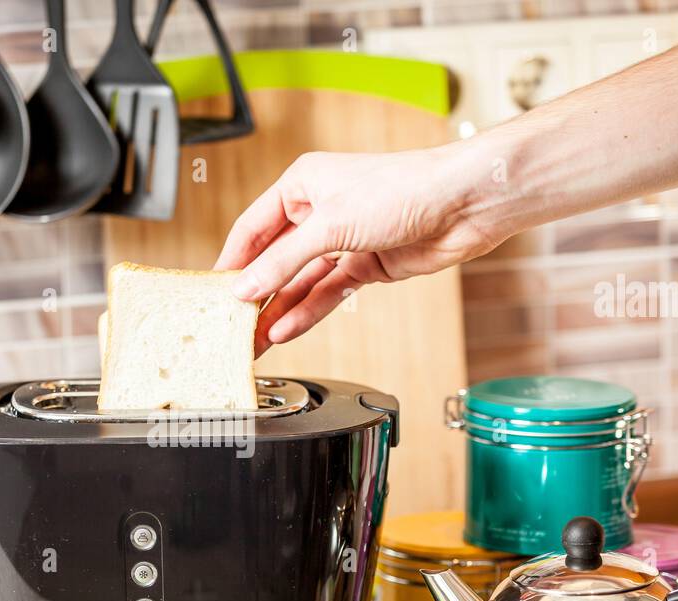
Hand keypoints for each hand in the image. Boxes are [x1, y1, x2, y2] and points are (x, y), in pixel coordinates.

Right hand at [214, 146, 501, 354]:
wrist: (465, 203)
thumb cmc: (405, 187)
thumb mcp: (332, 224)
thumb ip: (285, 260)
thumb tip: (246, 286)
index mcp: (303, 184)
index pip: (253, 228)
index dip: (232, 261)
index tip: (212, 292)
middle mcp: (320, 211)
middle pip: (275, 259)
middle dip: (255, 293)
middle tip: (232, 325)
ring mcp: (343, 241)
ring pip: (300, 282)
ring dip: (279, 309)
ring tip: (254, 339)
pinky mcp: (366, 266)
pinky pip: (327, 294)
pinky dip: (307, 312)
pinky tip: (286, 329)